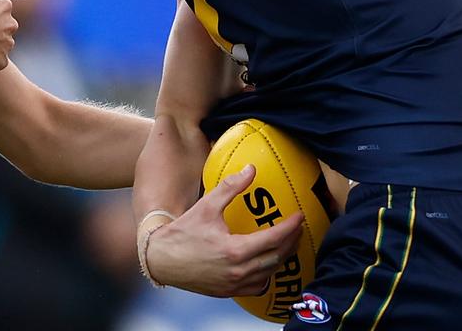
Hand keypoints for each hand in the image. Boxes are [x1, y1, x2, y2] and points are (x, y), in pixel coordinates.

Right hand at [145, 165, 302, 296]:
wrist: (162, 260)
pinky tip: (268, 263)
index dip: (290, 227)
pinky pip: (258, 285)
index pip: (274, 238)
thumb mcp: (206, 206)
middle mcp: (239, 271)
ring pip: (270, 273)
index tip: (299, 216)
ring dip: (282, 257)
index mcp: (235, 250)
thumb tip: (250, 169)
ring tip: (287, 243)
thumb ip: (230, 187)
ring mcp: (235, 284)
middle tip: (297, 228)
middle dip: (292, 241)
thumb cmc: (183, 233)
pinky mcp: (229, 292)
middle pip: (277, 257)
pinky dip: (267, 273)